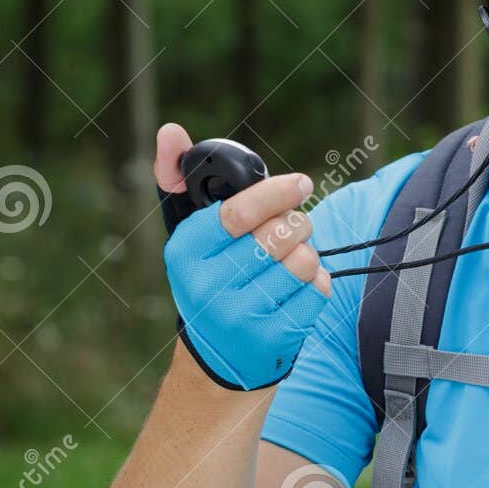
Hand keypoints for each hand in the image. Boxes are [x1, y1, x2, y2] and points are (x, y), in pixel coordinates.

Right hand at [155, 123, 331, 391]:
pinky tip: (296, 289)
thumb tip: (170, 131)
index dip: (274, 192)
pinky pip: (318, 291)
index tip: (301, 182)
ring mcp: (241, 318)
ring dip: (306, 254)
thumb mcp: (189, 233)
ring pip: (303, 262)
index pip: (237, 213)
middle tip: (291, 228)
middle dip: (295, 223)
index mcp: (184, 253)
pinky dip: (317, 283)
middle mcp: (207, 288)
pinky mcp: (273, 340)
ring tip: (288, 261)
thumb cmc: (209, 277)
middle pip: (279, 234)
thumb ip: (179, 179)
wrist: (219, 356)